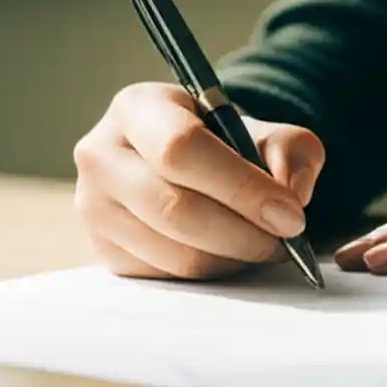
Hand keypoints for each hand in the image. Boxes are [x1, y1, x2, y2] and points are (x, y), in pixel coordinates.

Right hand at [74, 83, 324, 279]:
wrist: (178, 168)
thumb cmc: (222, 145)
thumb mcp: (261, 130)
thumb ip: (291, 151)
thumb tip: (292, 195)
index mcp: (137, 108)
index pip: (181, 149)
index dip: (241, 187)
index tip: (290, 214)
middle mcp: (101, 156)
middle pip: (176, 210)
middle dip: (244, 233)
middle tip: (286, 240)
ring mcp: (94, 208)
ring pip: (176, 254)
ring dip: (234, 259)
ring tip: (263, 245)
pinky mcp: (105, 252)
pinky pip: (169, 278)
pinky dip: (213, 274)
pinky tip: (230, 253)